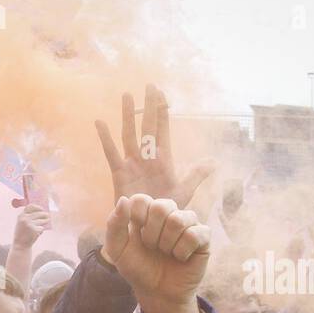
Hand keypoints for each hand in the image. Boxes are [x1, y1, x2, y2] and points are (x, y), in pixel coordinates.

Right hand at [12, 204, 50, 248]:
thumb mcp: (22, 224)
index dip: (37, 207)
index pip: (30, 206)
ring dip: (45, 222)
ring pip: (42, 220)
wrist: (20, 245)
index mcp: (21, 216)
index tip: (42, 209)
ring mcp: (30, 224)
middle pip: (39, 213)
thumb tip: (42, 212)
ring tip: (41, 227)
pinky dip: (40, 231)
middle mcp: (25, 219)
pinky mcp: (35, 230)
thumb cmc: (22, 234)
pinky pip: (41, 228)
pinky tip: (36, 234)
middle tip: (48, 217)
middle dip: (45, 215)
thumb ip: (29, 217)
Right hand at [96, 84, 213, 208]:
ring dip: (128, 115)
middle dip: (149, 106)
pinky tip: (100, 122)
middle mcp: (146, 157)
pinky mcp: (119, 173)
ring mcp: (132, 164)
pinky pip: (111, 153)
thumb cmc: (164, 209)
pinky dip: (105, 138)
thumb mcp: (184, 191)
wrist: (147, 228)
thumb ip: (196, 174)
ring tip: (127, 95)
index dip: (163, 111)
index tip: (162, 93)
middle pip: (147, 125)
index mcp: (163, 158)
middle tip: (150, 85)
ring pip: (130, 134)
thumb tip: (213, 161)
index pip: (163, 129)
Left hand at [101, 194, 208, 312]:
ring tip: (165, 253)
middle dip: (151, 233)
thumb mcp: (117, 251)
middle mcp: (168, 214)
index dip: (136, 219)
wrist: (156, 292)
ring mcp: (187, 223)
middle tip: (151, 247)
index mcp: (146, 213)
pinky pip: (194, 234)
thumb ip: (114, 226)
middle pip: (161, 206)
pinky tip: (180, 257)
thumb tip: (123, 200)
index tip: (136, 237)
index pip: (141, 200)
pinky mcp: (203, 236)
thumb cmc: (138, 269)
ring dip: (166, 243)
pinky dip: (182, 251)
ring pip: (178, 219)